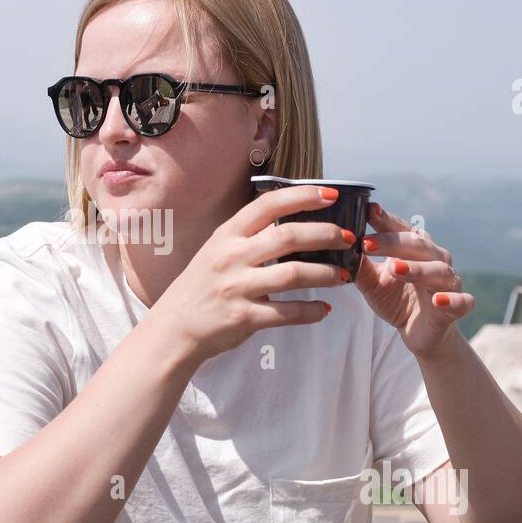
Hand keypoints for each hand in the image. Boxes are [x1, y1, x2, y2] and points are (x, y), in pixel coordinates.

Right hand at [151, 184, 347, 362]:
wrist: (174, 327)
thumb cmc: (200, 287)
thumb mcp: (216, 251)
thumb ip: (248, 237)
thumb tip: (291, 221)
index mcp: (227, 235)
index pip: (269, 205)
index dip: (303, 196)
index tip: (331, 195)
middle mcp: (232, 257)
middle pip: (288, 236)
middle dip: (326, 235)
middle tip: (347, 239)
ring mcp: (238, 287)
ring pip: (294, 274)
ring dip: (325, 274)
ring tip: (342, 275)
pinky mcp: (244, 317)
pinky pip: (288, 313)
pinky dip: (312, 312)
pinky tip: (325, 310)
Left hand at [354, 202, 473, 360]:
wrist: (419, 333)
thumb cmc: (396, 300)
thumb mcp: (372, 284)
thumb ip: (360, 266)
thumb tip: (341, 246)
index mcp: (416, 249)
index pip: (400, 229)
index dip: (385, 221)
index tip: (368, 210)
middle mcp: (436, 260)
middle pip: (418, 246)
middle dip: (392, 243)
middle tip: (367, 243)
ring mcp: (449, 283)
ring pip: (438, 270)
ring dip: (417, 269)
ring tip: (395, 268)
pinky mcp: (457, 307)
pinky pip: (460, 301)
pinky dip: (451, 300)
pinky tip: (438, 300)